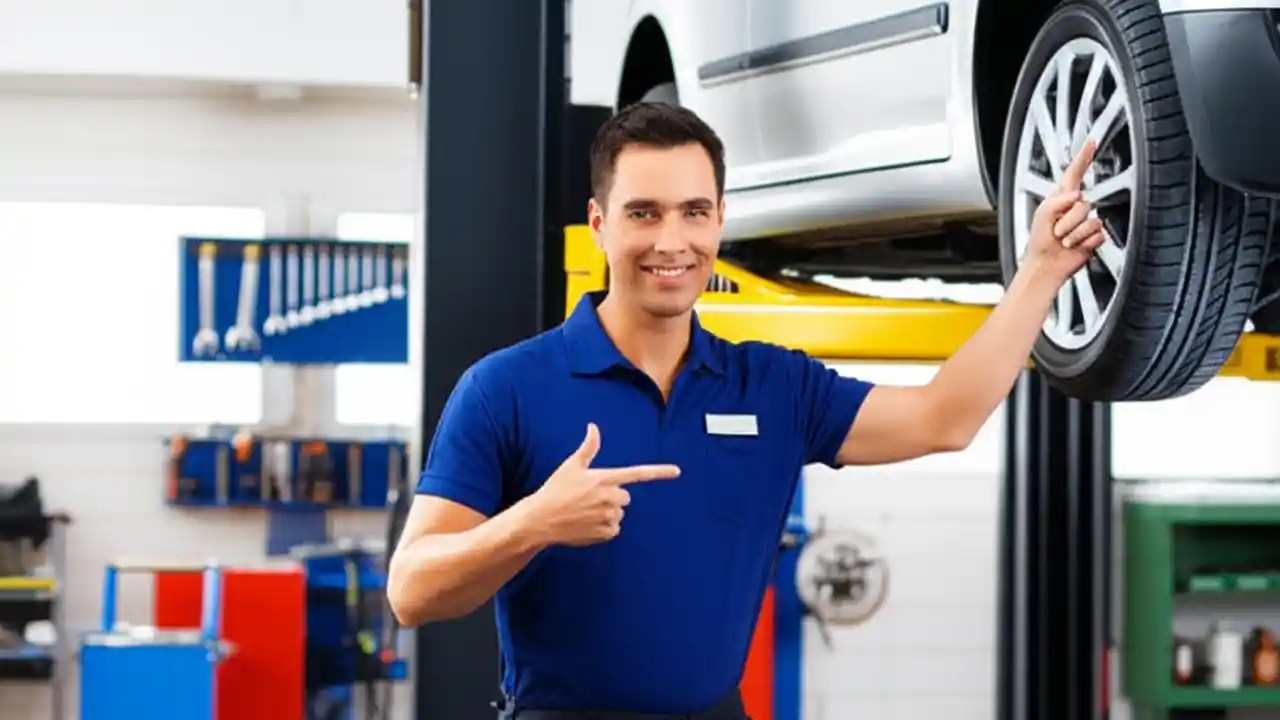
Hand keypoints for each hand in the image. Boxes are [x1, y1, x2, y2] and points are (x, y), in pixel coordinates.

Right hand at [523, 423, 679, 546]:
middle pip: (626, 496)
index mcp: (604, 478)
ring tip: (585, 511)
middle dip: (612, 496)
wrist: (541, 519)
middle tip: (590, 496)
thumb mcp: (570, 466)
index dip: (659, 472)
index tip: (677, 471)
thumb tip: (594, 427)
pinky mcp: (605, 533)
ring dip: (607, 511)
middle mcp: (610, 498)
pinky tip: (586, 523)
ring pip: (619, 513)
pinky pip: (614, 528)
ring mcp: (609, 516)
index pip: (637, 474)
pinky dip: (603, 527)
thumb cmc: (555, 490)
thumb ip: (588, 448)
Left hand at [1024, 139, 1104, 281]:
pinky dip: (1083, 242)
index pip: (1075, 173)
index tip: (1091, 143)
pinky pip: (1097, 233)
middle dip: (1068, 220)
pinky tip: (1075, 246)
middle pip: (1084, 203)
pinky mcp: (1095, 236)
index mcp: (1062, 198)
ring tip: (1064, 241)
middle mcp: (1076, 208)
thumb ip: (1058, 201)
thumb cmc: (1040, 242)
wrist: (1046, 265)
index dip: (1083, 157)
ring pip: (1090, 220)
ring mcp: (1086, 222)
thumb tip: (1078, 197)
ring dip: (1073, 234)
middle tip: (1057, 232)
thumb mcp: (1042, 215)